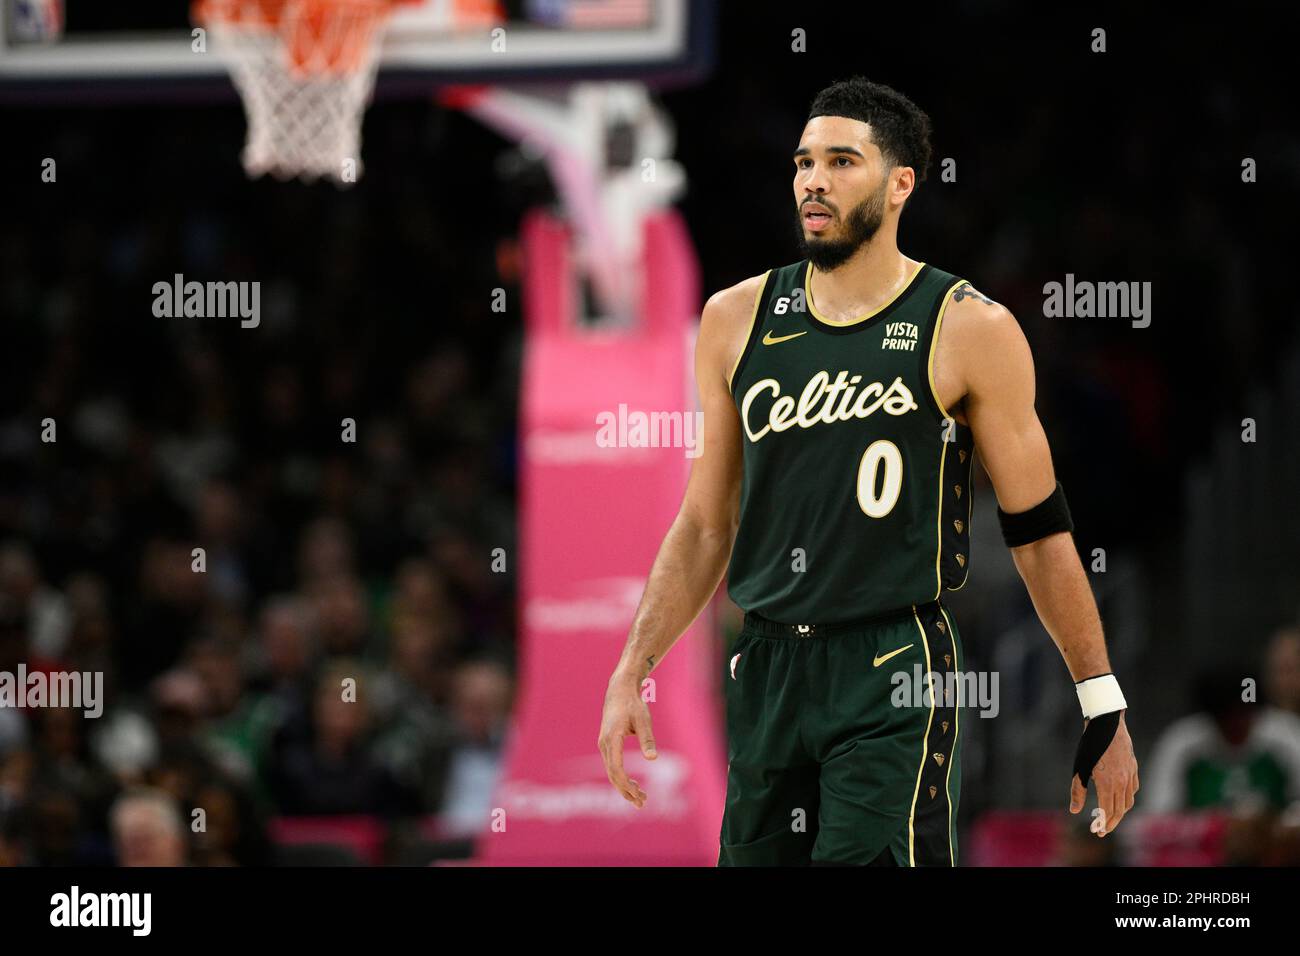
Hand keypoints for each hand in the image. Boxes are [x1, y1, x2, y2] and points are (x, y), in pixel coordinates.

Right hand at [598, 671, 656, 807]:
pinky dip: (621, 778)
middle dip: (626, 791)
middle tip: (642, 803)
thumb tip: (653, 759)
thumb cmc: (633, 704)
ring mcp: (604, 745)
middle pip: (612, 775)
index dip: (625, 785)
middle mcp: (604, 744)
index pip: (616, 769)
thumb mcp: (644, 720)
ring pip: (611, 772)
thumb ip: (647, 739)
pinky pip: (612, 766)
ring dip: (624, 787)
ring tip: (640, 798)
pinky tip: (633, 785)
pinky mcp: (607, 745)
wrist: (619, 691)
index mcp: (612, 738)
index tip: (638, 795)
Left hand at [1070, 711, 1137, 835]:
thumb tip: (1074, 810)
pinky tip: (1121, 798)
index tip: (1097, 832)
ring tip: (1111, 817)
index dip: (1103, 824)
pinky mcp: (1134, 767)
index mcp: (1108, 784)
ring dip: (1120, 812)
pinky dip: (1128, 798)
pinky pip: (1134, 789)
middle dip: (1111, 823)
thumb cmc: (1089, 746)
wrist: (1106, 724)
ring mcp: (1130, 775)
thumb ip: (1077, 791)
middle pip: (1120, 810)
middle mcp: (1122, 782)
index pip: (1108, 812)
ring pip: (1129, 801)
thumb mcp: (1079, 769)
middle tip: (1103, 830)